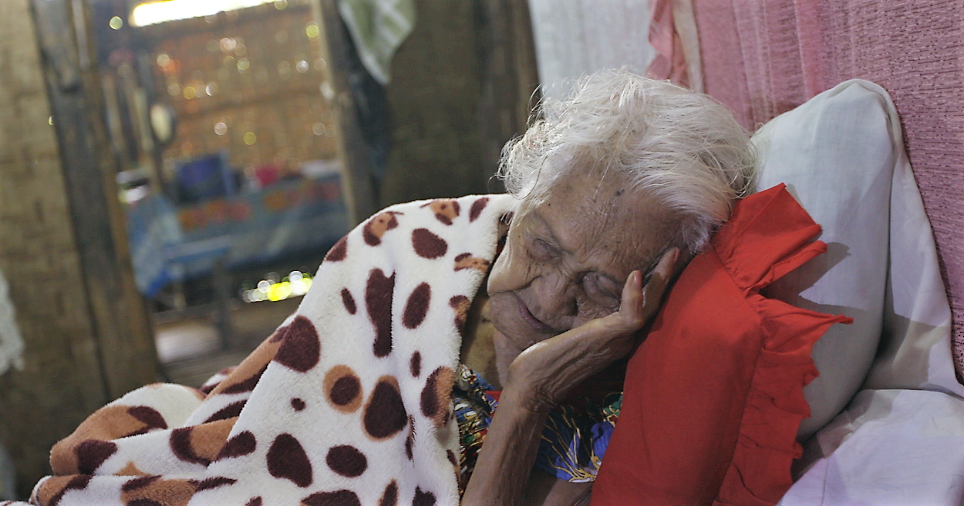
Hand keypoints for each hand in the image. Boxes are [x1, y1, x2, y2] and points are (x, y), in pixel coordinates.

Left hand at [504, 247, 678, 412]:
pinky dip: (635, 295)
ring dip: (663, 278)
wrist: (534, 386)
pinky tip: (636, 274)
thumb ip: (581, 321)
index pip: (645, 308)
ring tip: (673, 253)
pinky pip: (632, 316)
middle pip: (656, 304)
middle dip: (668, 276)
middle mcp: (624, 340)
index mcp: (617, 338)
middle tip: (678, 249)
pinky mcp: (608, 338)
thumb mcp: (568, 334)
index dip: (656, 285)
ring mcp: (618, 340)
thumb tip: (577, 297)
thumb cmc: (545, 361)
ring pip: (652, 306)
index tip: (663, 261)